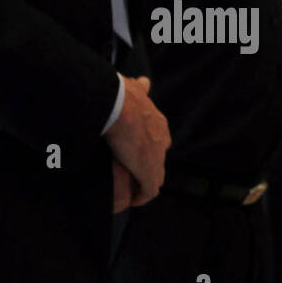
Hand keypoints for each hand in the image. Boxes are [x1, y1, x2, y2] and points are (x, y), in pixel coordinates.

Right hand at [104, 75, 169, 206]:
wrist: (119, 106)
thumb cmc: (122, 96)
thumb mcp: (135, 88)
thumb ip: (141, 88)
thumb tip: (145, 82)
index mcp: (158, 122)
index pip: (158, 138)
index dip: (147, 146)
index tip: (134, 150)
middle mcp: (162, 139)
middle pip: (157, 157)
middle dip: (145, 164)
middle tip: (129, 170)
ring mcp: (157, 158)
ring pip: (155, 175)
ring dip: (143, 182)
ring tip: (130, 188)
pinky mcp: (149, 173)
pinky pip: (148, 191)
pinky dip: (141, 196)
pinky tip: (132, 200)